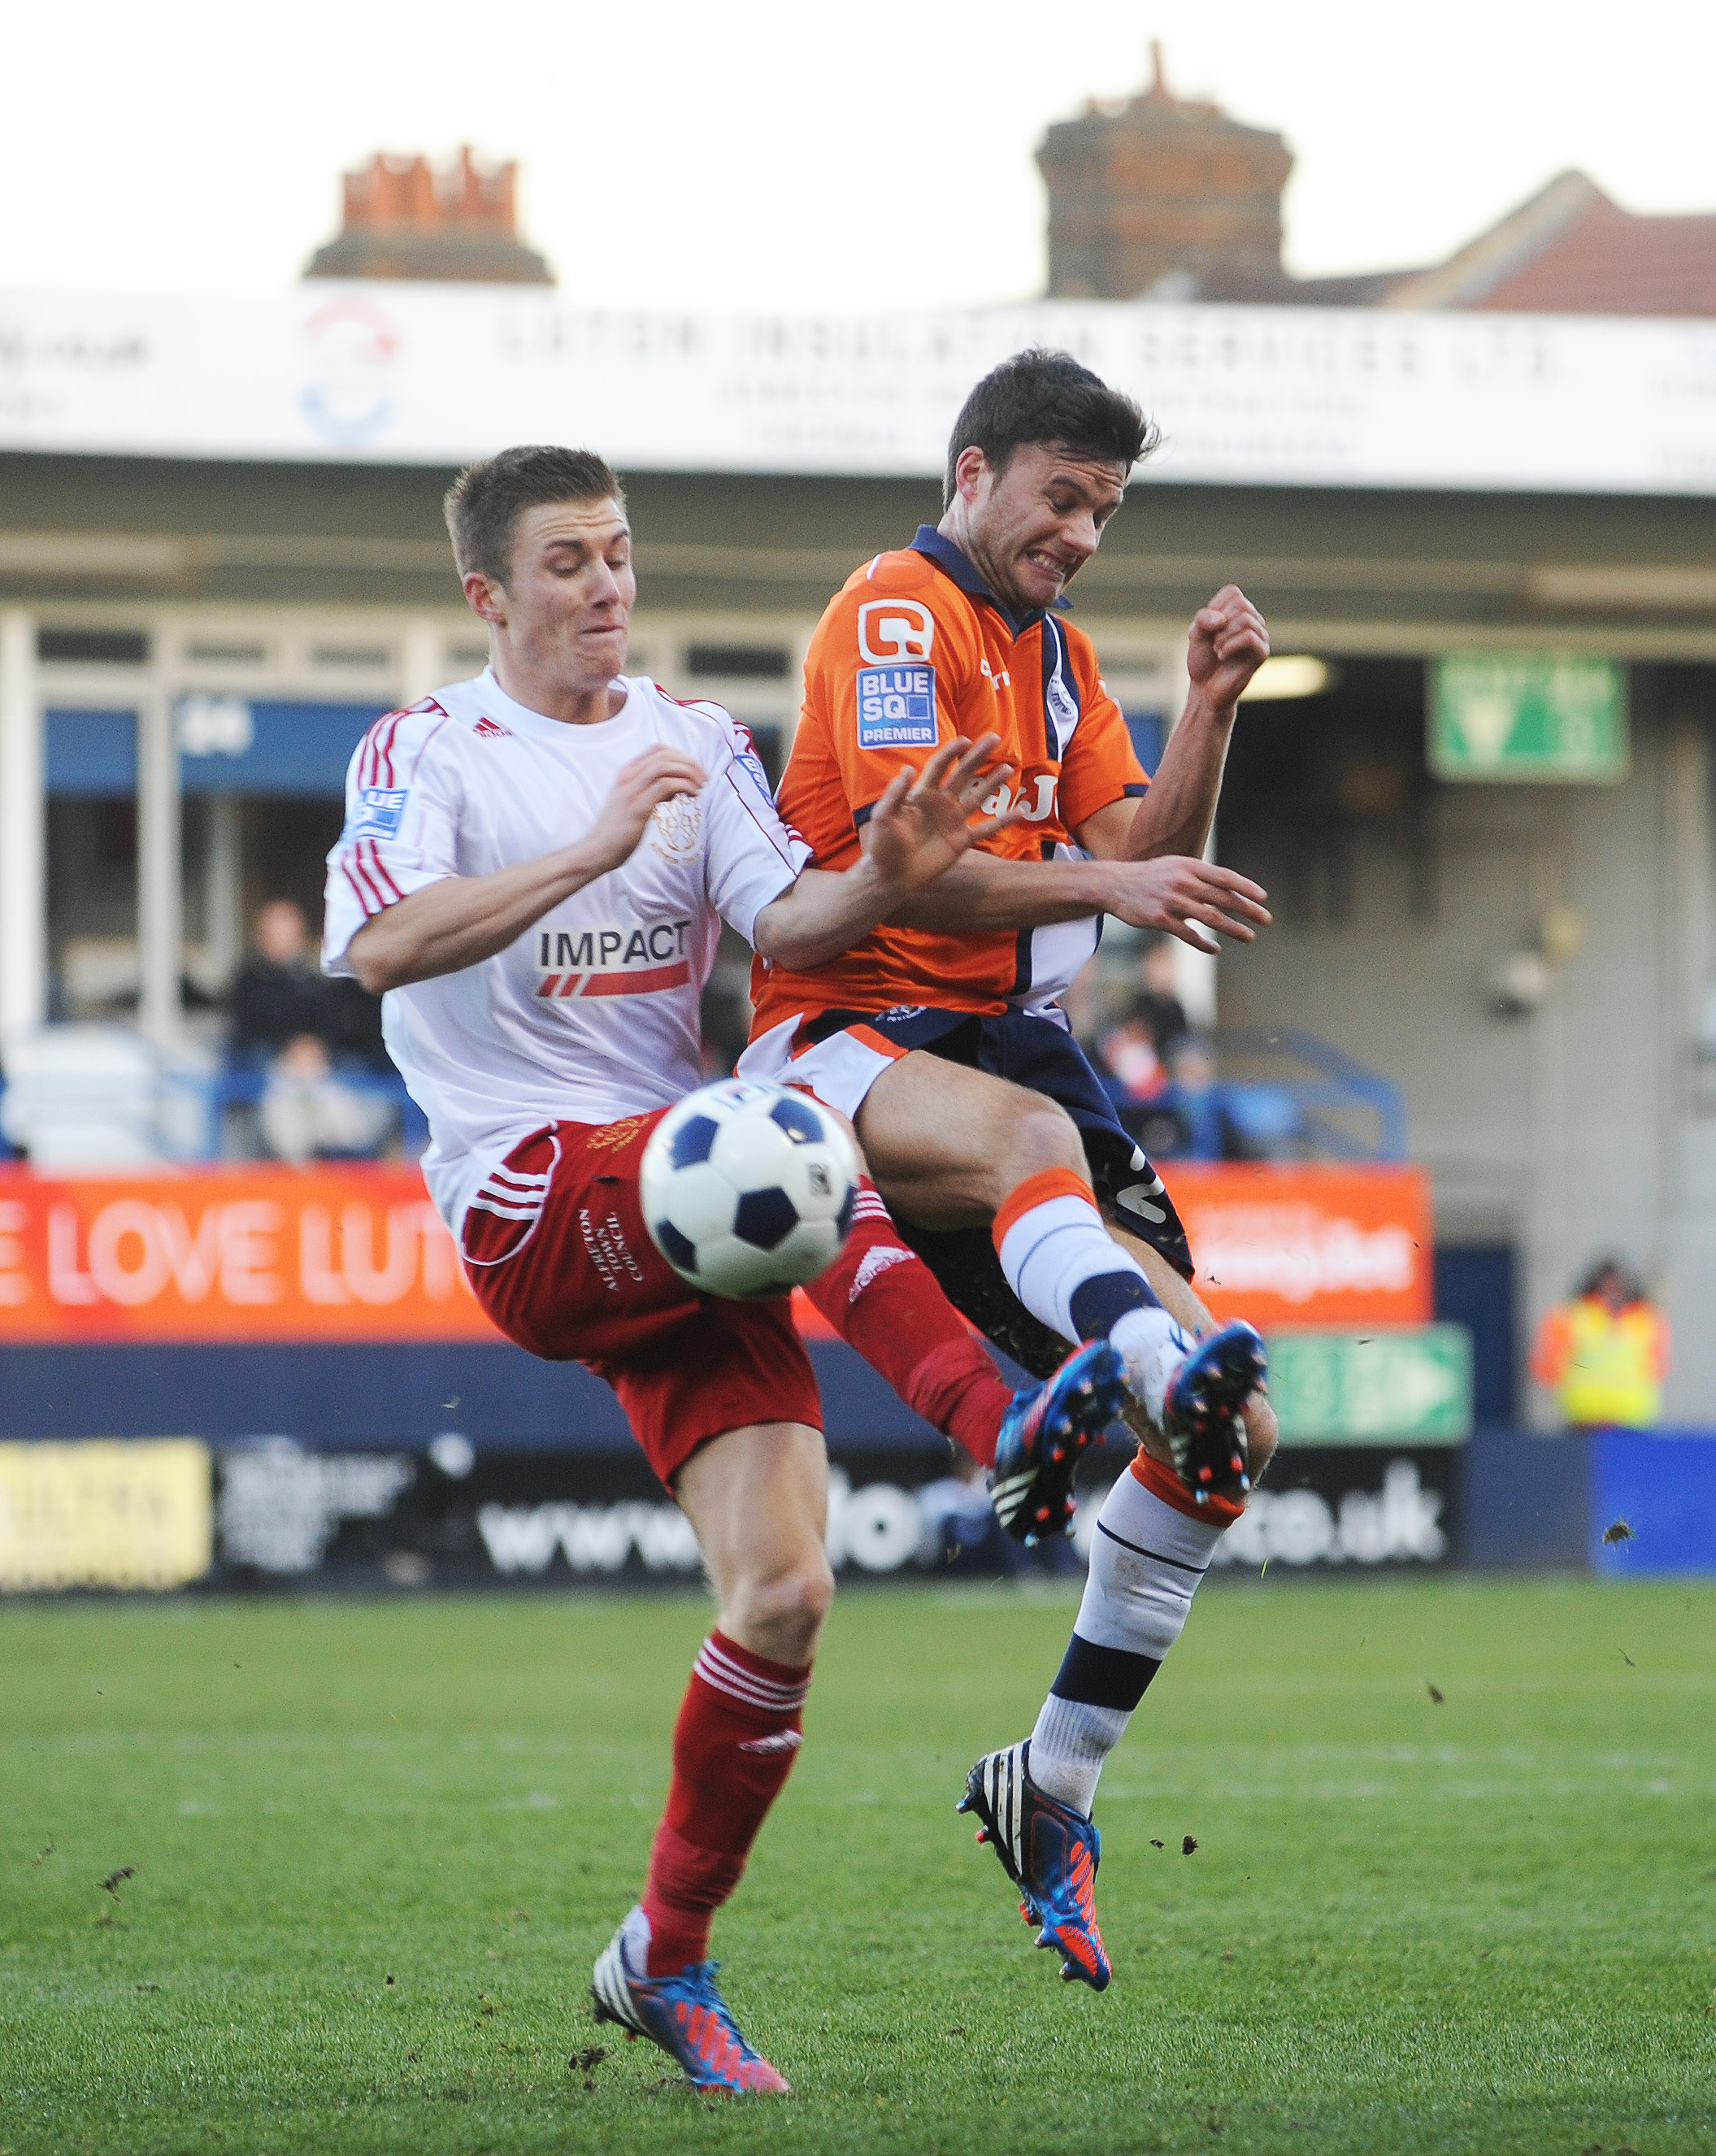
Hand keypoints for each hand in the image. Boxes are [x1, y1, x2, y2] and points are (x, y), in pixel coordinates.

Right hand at [581, 748, 707, 875]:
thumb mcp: (635, 804)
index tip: (695, 770)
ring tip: (700, 787)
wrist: (596, 850)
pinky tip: (692, 796)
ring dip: (689, 773)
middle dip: (690, 763)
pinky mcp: (637, 807)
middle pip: (664, 755)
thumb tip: (677, 788)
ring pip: (665, 766)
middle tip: (703, 778)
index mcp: (626, 774)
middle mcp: (628, 777)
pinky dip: (684, 786)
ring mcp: (631, 790)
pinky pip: (665, 785)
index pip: (657, 750)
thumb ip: (653, 792)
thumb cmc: (617, 831)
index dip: (681, 756)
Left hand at [861, 734, 1020, 891]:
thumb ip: (894, 794)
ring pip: (977, 797)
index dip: (952, 752)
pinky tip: (1019, 812)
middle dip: (978, 757)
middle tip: (995, 739)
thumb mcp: (883, 818)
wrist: (892, 876)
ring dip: (992, 783)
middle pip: (963, 774)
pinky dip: (1002, 821)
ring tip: (1008, 769)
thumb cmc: (883, 846)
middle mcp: (940, 803)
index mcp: (922, 794)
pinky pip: (986, 829)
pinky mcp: (961, 840)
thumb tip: (908, 769)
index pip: (939, 767)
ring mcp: (953, 821)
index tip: (966, 740)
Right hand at [1100, 855, 1270, 951]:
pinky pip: (1188, 934)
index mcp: (1189, 867)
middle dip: (1248, 910)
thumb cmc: (1150, 876)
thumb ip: (1200, 875)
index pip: (1225, 877)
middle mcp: (1183, 882)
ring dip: (1233, 928)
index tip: (1263, 897)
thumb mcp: (1176, 866)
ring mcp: (1172, 901)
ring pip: (1210, 917)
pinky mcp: (1160, 919)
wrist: (1115, 884)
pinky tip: (1215, 949)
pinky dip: (1204, 943)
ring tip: (1249, 936)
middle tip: (1266, 919)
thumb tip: (1228, 887)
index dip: (1246, 887)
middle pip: (1223, 898)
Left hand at [1187, 585, 1269, 709]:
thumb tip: (1221, 620)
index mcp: (1240, 611)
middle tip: (1213, 640)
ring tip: (1217, 649)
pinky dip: (1230, 645)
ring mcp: (1261, 636)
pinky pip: (1249, 637)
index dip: (1216, 608)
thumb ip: (1203, 619)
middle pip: (1241, 604)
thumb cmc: (1203, 660)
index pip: (1233, 593)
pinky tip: (1222, 656)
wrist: (1206, 689)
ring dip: (1224, 636)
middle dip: (1220, 622)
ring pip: (1245, 620)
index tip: (1209, 627)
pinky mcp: (1262, 652)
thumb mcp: (1195, 634)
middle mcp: (1254, 621)